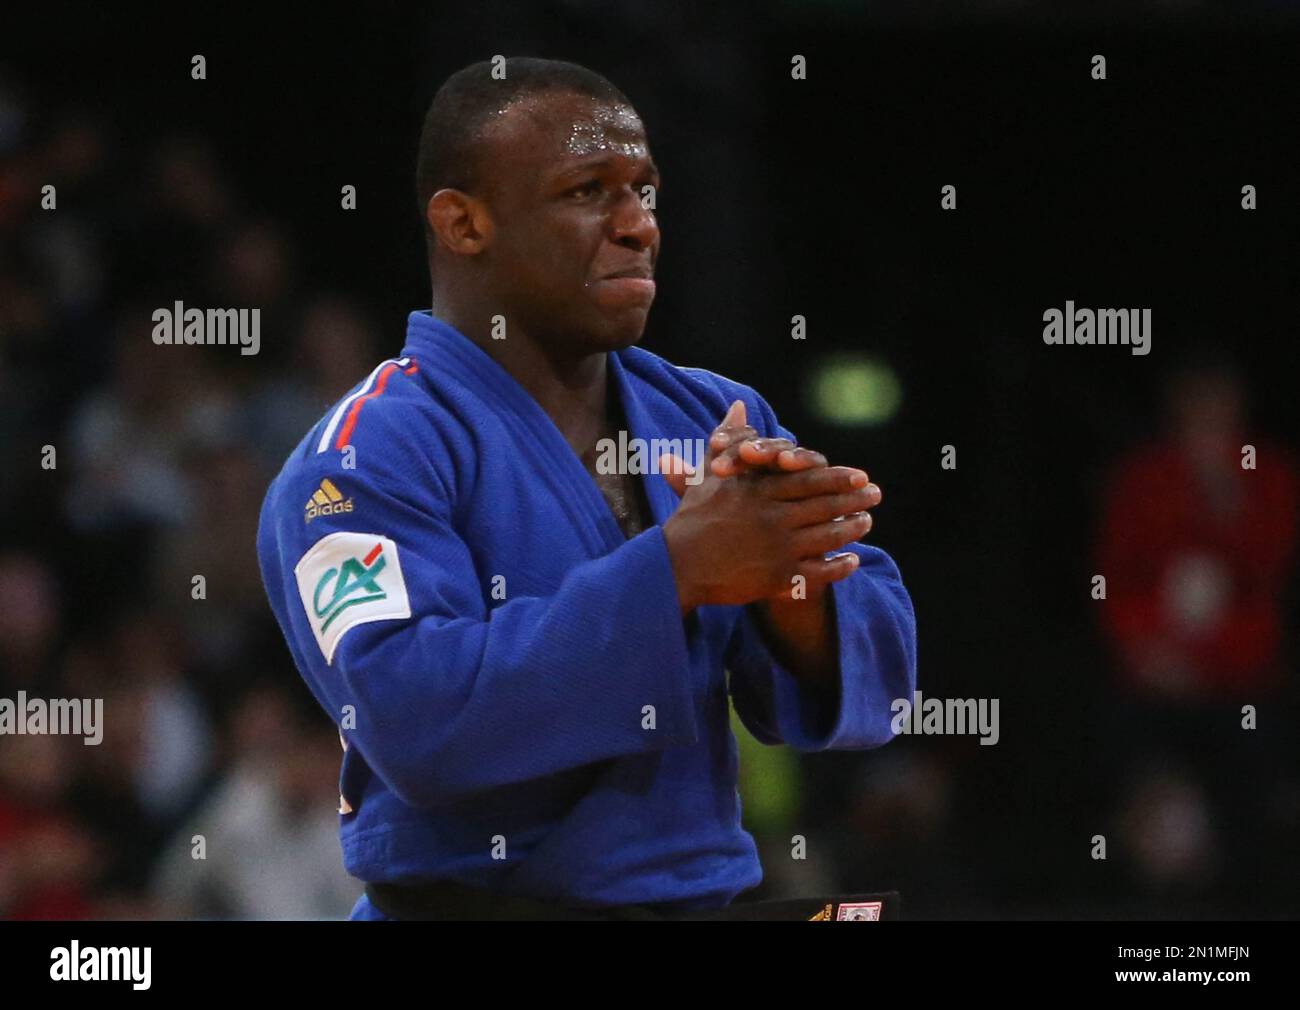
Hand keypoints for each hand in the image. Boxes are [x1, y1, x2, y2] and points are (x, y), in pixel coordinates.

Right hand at [661, 457, 878, 611]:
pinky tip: (853, 560)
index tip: (860, 475)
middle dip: (854, 500)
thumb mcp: (708, 474)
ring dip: (852, 529)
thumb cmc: (691, 519)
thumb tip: (738, 405)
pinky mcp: (779, 578)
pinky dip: (839, 566)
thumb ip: (728, 439)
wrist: (678, 567)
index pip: (807, 479)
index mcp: (759, 491)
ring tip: (867, 522)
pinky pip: (819, 572)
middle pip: (824, 506)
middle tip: (876, 494)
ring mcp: (778, 549)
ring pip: (827, 536)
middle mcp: (772, 517)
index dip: (837, 477)